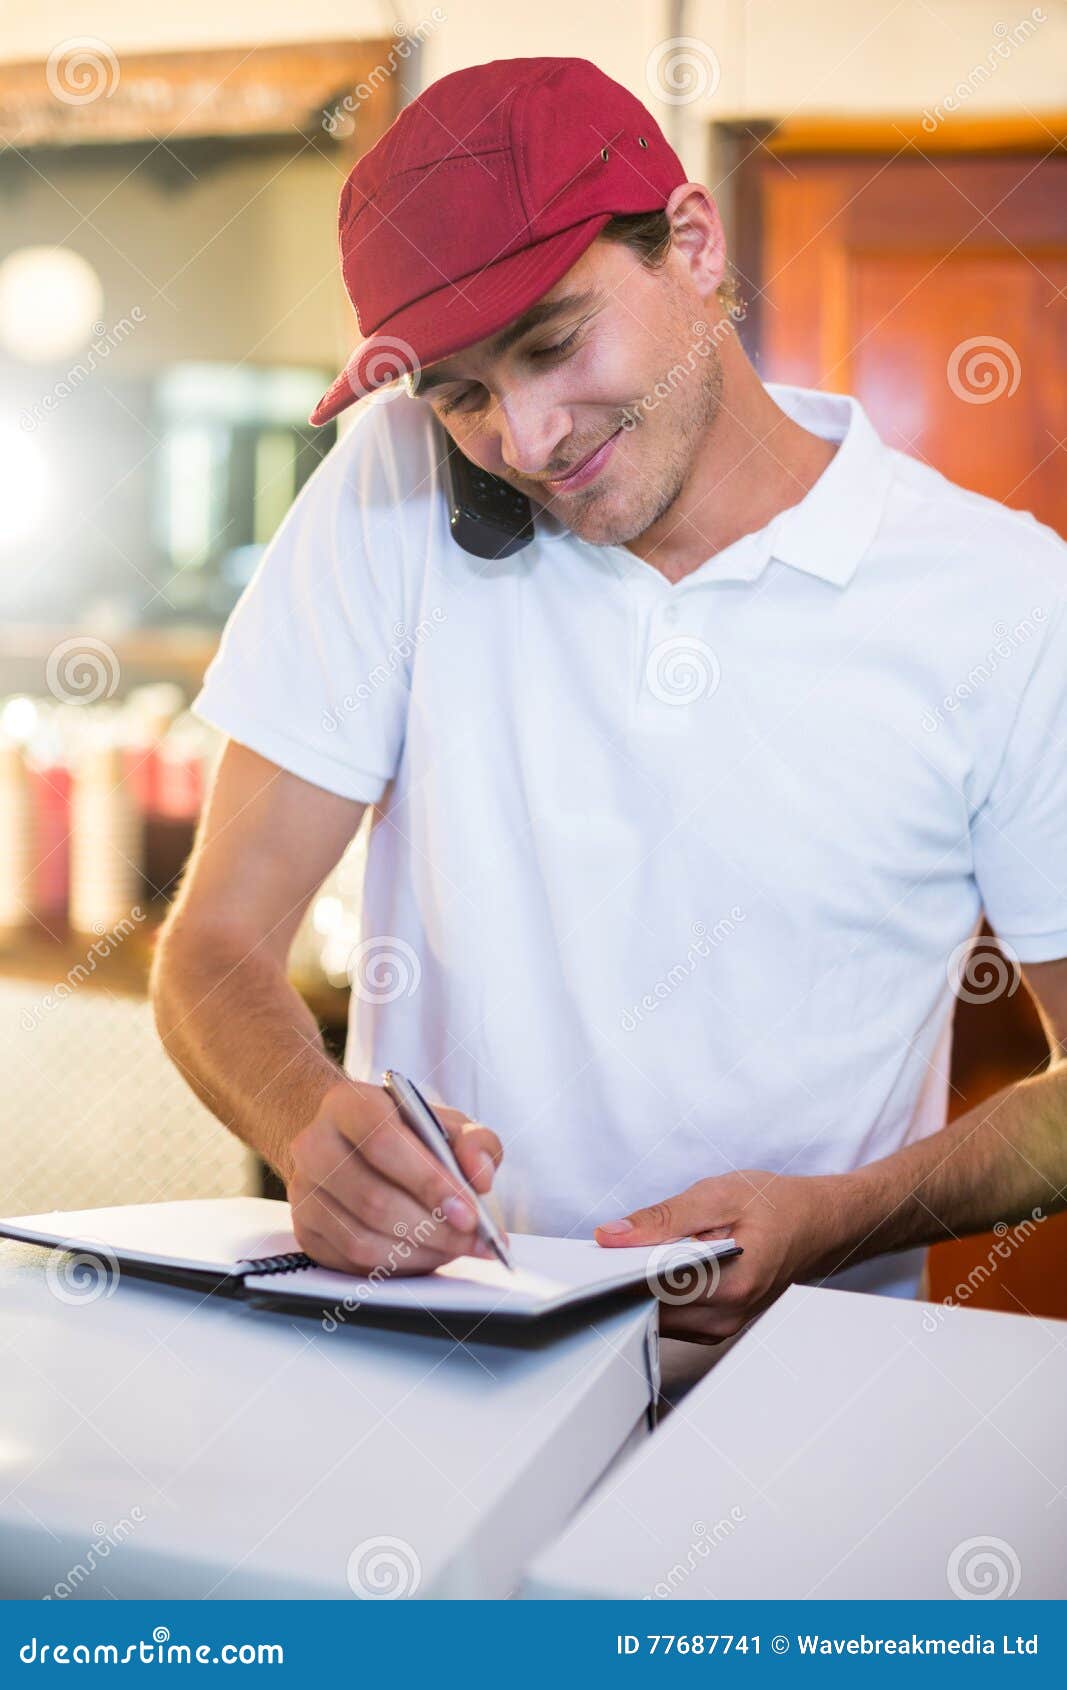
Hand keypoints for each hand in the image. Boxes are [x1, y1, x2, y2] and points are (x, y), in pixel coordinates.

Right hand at [288, 1079, 505, 1274]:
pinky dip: (398, 1267)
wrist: (355, 1145)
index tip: (468, 1211)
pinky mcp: (305, 1230)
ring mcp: (303, 1191)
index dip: (428, 1181)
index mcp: (348, 1105)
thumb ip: (475, 1143)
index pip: (382, 1141)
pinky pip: (351, 1263)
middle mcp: (314, 1145)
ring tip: (456, 1246)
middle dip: (432, 1227)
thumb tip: (481, 1177)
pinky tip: (427, 1254)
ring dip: (418, 1252)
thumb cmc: (407, 1134)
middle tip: (472, 1237)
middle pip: (372, 1198)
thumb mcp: (448, 1124)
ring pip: (361, 1239)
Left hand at [594, 1169, 851, 1341]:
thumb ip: (663, 1217)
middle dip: (622, 1278)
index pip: (651, 1290)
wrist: (818, 1223)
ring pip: (658, 1314)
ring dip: (638, 1285)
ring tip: (630, 1252)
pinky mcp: (717, 1324)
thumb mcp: (719, 1195)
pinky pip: (672, 1314)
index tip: (593, 1257)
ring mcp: (722, 1326)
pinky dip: (656, 1291)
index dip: (614, 1273)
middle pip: (650, 1307)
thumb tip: (612, 1235)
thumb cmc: (779, 1205)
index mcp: (729, 1286)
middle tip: (604, 1249)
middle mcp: (725, 1317)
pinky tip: (653, 1264)